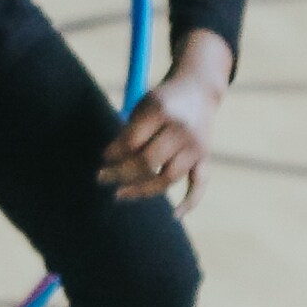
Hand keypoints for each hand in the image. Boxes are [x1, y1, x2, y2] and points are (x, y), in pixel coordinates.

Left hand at [97, 46, 229, 210]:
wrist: (198, 90)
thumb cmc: (162, 101)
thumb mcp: (143, 105)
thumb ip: (129, 132)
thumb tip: (111, 163)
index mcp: (161, 110)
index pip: (132, 141)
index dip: (114, 153)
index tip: (103, 158)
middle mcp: (181, 129)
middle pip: (148, 162)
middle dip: (121, 173)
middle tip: (102, 178)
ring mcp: (195, 146)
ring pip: (168, 178)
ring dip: (142, 190)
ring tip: (120, 194)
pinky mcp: (205, 157)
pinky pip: (199, 184)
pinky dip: (190, 202)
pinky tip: (175, 215)